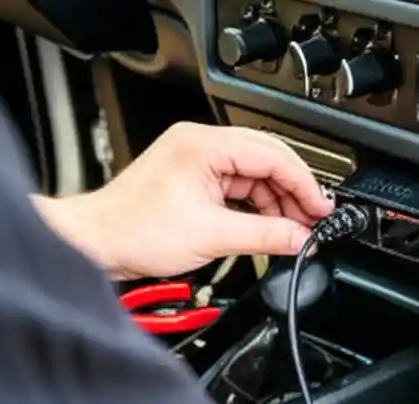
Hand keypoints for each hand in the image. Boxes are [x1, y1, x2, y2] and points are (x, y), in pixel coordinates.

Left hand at [35, 123, 333, 279]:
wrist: (97, 243)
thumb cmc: (134, 230)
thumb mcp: (214, 235)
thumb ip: (267, 235)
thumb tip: (302, 238)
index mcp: (205, 144)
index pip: (273, 154)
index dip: (304, 183)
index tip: (322, 209)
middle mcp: (201, 144)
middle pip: (268, 161)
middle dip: (294, 193)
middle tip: (315, 222)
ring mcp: (197, 161)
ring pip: (255, 176)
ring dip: (277, 204)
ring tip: (294, 232)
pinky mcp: (194, 179)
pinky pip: (238, 188)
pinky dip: (257, 208)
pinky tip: (269, 228)